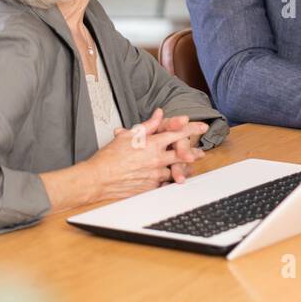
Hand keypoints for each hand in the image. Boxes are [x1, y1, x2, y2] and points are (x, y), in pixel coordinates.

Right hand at [86, 107, 206, 200]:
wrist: (98, 179)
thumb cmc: (109, 157)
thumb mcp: (128, 136)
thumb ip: (148, 125)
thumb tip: (159, 114)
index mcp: (151, 144)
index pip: (177, 133)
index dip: (192, 128)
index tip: (202, 126)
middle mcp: (156, 159)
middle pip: (182, 154)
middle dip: (193, 152)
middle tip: (201, 151)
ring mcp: (154, 174)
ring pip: (175, 170)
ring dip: (183, 168)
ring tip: (190, 167)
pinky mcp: (150, 187)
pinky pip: (165, 183)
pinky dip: (170, 180)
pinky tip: (174, 179)